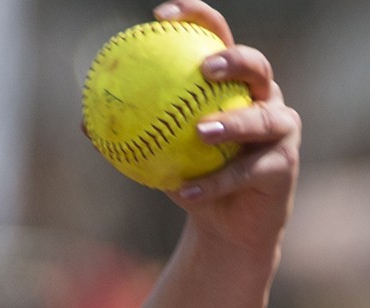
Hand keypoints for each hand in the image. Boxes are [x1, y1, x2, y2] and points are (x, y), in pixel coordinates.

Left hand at [154, 2, 299, 252]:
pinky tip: (186, 192)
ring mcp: (281, 130)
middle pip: (256, 65)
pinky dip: (214, 184)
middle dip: (233, 60)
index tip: (159, 16)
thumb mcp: (157, 154)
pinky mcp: (285, 166)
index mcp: (233, 81)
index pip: (217, 36)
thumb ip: (131, 133)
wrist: (227, 225)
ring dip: (233, 123)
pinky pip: (246, 173)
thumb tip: (84, 123)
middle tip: (203, 69)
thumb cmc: (194, 178)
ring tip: (201, 130)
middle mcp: (264, 98)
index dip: (195, 16)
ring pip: (261, 120)